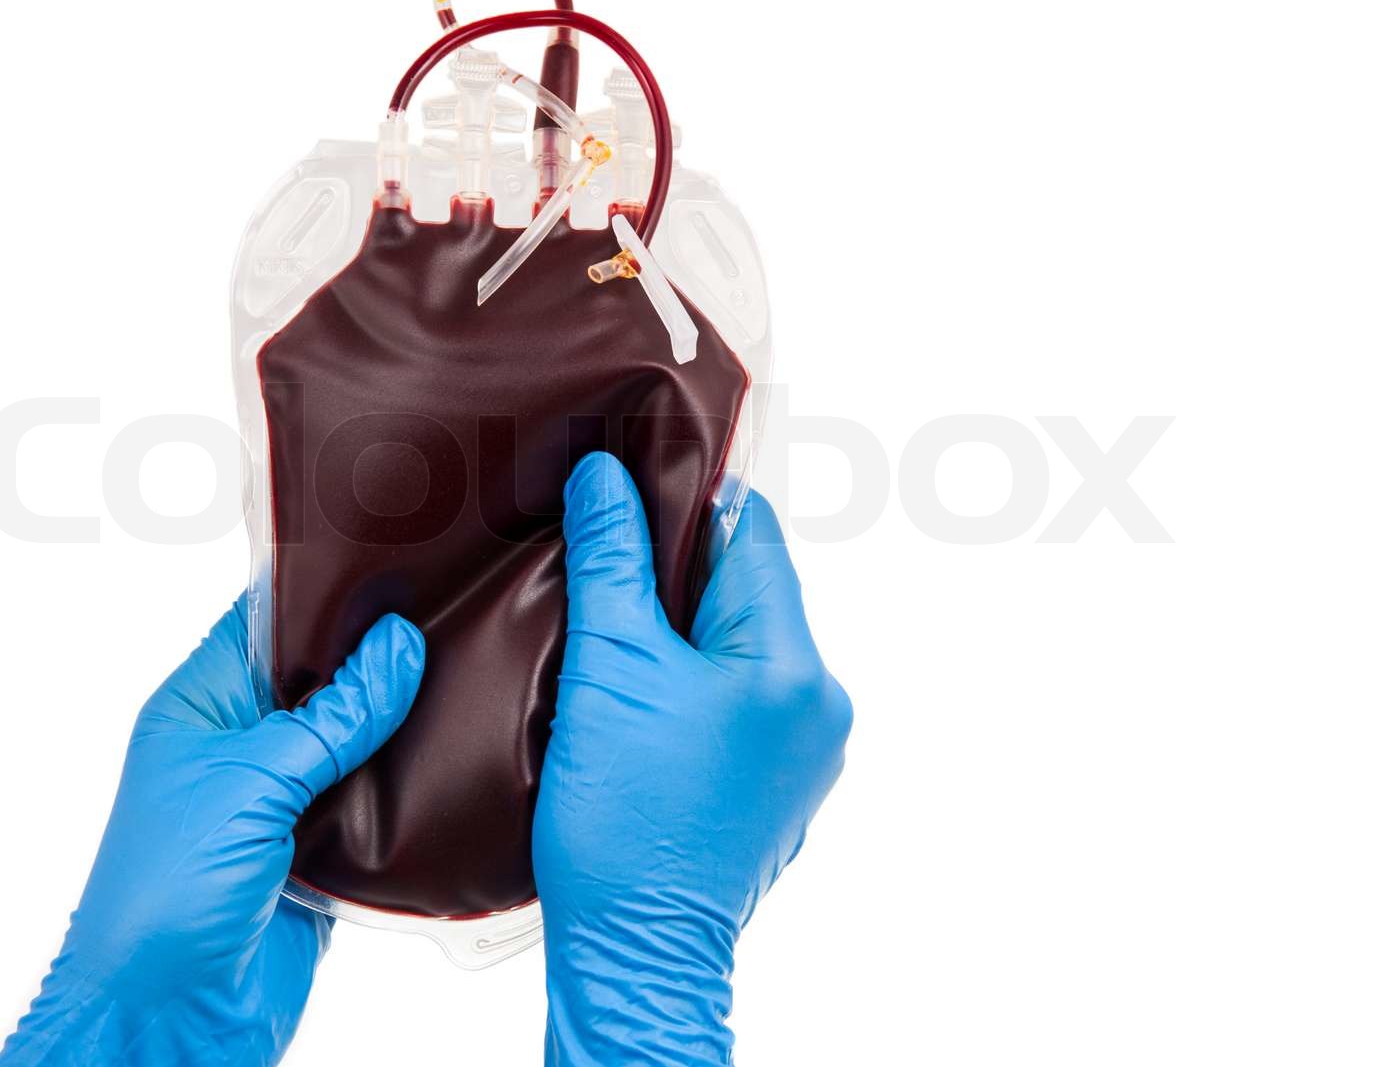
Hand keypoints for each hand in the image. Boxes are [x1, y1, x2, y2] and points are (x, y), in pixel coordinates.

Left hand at [0, 599, 424, 1066]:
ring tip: (464, 669)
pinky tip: (452, 750)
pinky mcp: (318, 850)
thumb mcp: (251, 783)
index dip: (323, 588)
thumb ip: (332, 718)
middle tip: (448, 609)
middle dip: (376, 651)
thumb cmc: (163, 895)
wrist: (168, 1022)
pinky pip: (372, 796)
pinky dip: (407, 780)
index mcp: (200, 706)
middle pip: (320, 675)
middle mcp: (241, 743)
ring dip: (399, 718)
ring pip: (354, 735)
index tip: (392, 558)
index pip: (266, 619)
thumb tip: (399, 646)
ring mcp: (281, 797)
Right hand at [534, 453, 852, 1065]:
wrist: (636, 952)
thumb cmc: (624, 822)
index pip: (752, 537)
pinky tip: (639, 682)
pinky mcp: (779, 781)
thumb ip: (612, 563)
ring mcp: (807, 748)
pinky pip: (743, 696)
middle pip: (750, 590)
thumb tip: (604, 477)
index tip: (635, 472)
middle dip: (680, 564)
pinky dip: (696, 676)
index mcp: (791, 665)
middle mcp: (819, 701)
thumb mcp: (608, 672)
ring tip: (615, 612)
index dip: (692, 496)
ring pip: (742, 645)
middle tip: (608, 543)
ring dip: (684, 623)